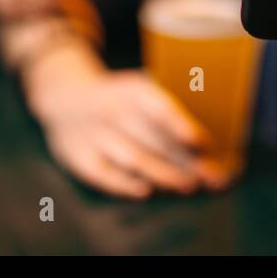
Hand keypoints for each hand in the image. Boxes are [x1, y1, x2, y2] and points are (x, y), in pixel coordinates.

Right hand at [23, 41, 229, 198]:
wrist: (64, 96)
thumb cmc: (118, 98)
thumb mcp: (139, 87)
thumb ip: (168, 106)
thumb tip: (210, 140)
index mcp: (132, 90)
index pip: (158, 107)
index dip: (181, 125)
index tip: (203, 143)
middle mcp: (112, 110)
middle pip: (153, 139)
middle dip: (185, 161)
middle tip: (212, 176)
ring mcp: (94, 135)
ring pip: (133, 159)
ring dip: (164, 174)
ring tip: (189, 186)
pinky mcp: (80, 158)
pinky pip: (105, 175)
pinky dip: (126, 185)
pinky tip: (146, 191)